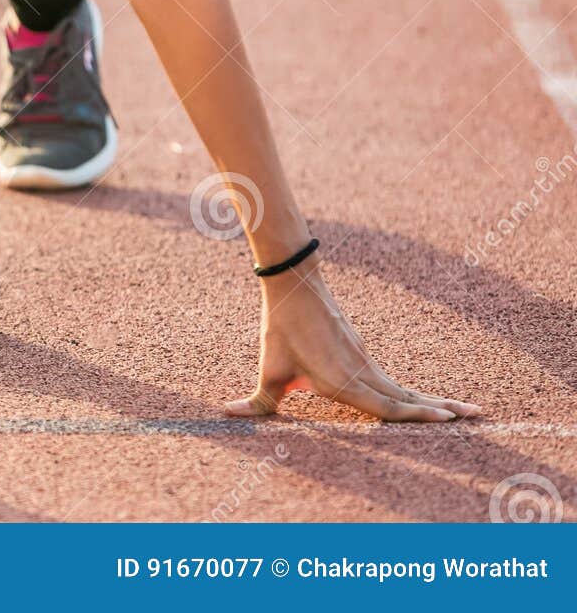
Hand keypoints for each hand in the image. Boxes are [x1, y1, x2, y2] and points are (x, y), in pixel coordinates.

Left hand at [225, 259, 481, 421]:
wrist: (294, 285)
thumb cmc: (281, 329)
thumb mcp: (269, 370)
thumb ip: (257, 401)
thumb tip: (226, 413)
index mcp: (343, 382)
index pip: (387, 407)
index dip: (416, 417)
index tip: (448, 421)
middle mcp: (362, 373)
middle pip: (407, 398)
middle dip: (442, 410)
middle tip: (479, 416)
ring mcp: (366, 362)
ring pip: (404, 388)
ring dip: (435, 400)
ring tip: (468, 411)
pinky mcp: (363, 353)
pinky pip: (394, 380)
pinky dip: (415, 393)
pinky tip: (427, 400)